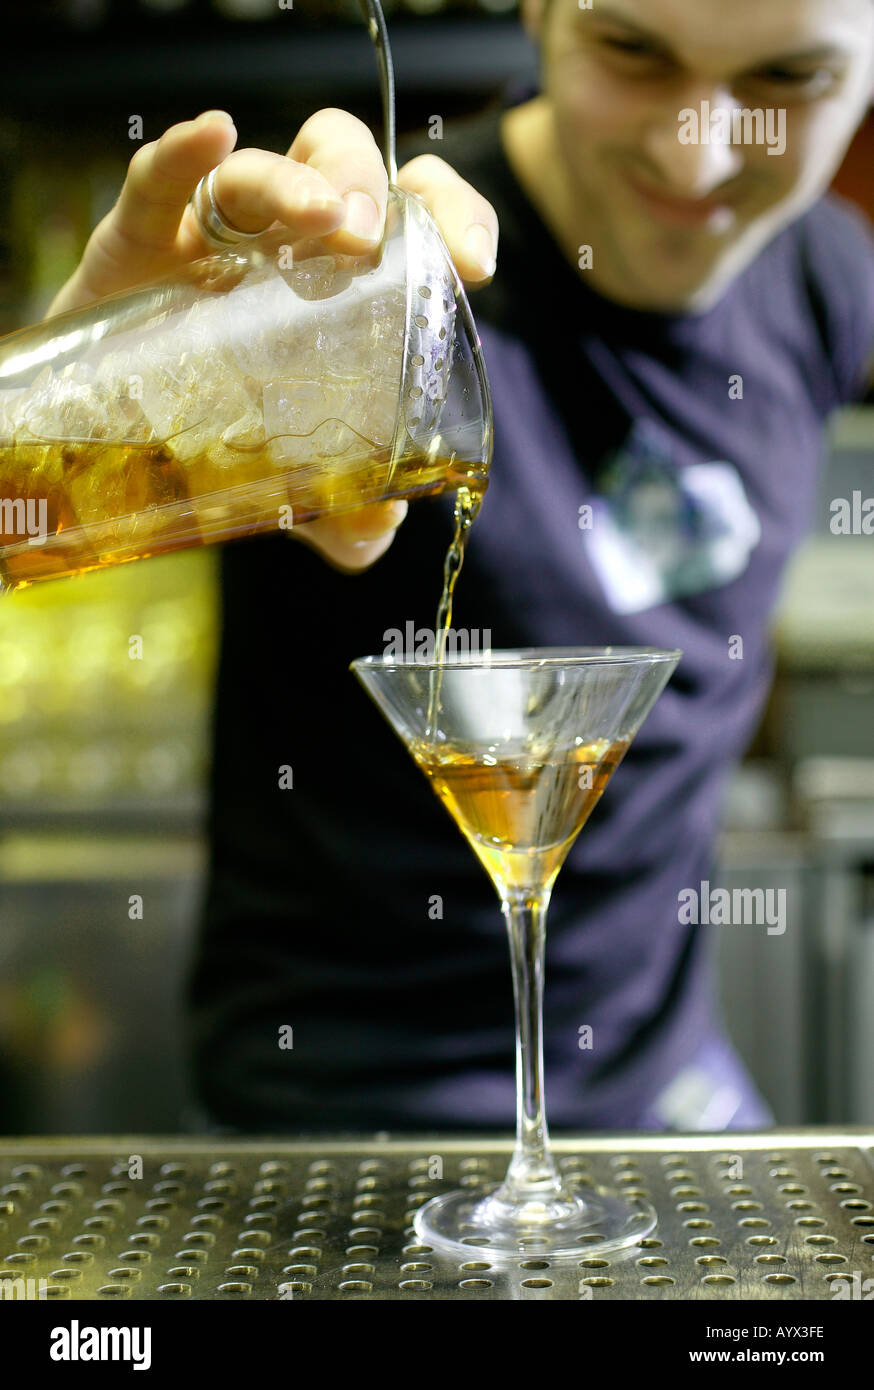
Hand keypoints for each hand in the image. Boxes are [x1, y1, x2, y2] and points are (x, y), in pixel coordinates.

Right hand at [45, 108, 498, 572]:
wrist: (115, 443)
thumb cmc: (226, 437)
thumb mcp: (299, 489)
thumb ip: (347, 515)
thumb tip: (376, 528)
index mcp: (344, 280)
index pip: (415, 210)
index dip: (455, 214)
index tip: (474, 261)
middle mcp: (286, 244)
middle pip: (341, 163)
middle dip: (368, 184)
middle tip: (368, 238)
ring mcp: (213, 237)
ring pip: (259, 170)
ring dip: (295, 179)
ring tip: (318, 216)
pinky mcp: (139, 242)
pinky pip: (158, 184)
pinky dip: (184, 155)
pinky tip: (210, 136)